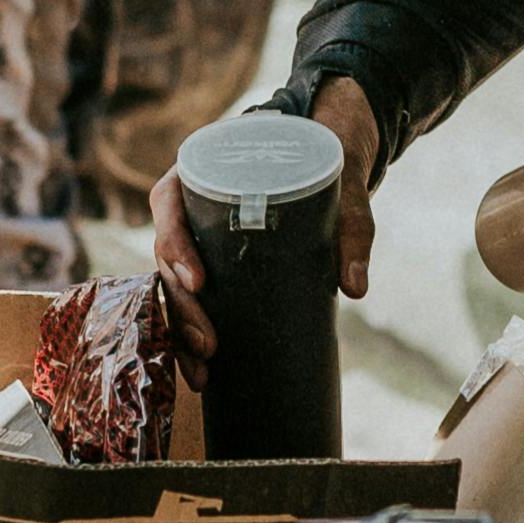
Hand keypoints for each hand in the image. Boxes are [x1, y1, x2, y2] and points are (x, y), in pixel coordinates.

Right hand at [150, 73, 381, 365]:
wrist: (319, 150)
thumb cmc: (318, 159)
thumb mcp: (339, 184)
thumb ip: (352, 227)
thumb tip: (356, 288)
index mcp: (201, 172)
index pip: (169, 206)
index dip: (175, 244)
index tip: (199, 280)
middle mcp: (188, 208)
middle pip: (167, 259)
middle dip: (182, 308)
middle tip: (208, 345)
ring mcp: (197, 240)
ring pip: (173, 287)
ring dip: (181, 331)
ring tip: (202, 371)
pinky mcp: (212, 266)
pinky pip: (190, 300)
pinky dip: (190, 335)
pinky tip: (201, 371)